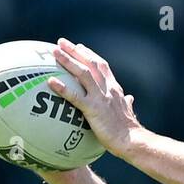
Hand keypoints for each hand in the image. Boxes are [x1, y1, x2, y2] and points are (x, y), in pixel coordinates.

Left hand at [47, 37, 140, 157]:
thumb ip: (127, 103)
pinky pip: (75, 96)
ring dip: (68, 61)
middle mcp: (107, 89)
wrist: (132, 140)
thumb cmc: (129, 130)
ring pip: (83, 73)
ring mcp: (100, 98)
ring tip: (55, 52)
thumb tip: (131, 99)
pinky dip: (62, 87)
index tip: (79, 47)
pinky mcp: (93, 109)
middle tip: (61, 42)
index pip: (102, 66)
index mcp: (114, 89)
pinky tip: (50, 81)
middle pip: (91, 63)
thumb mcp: (129, 112)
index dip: (90, 55)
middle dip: (75, 51)